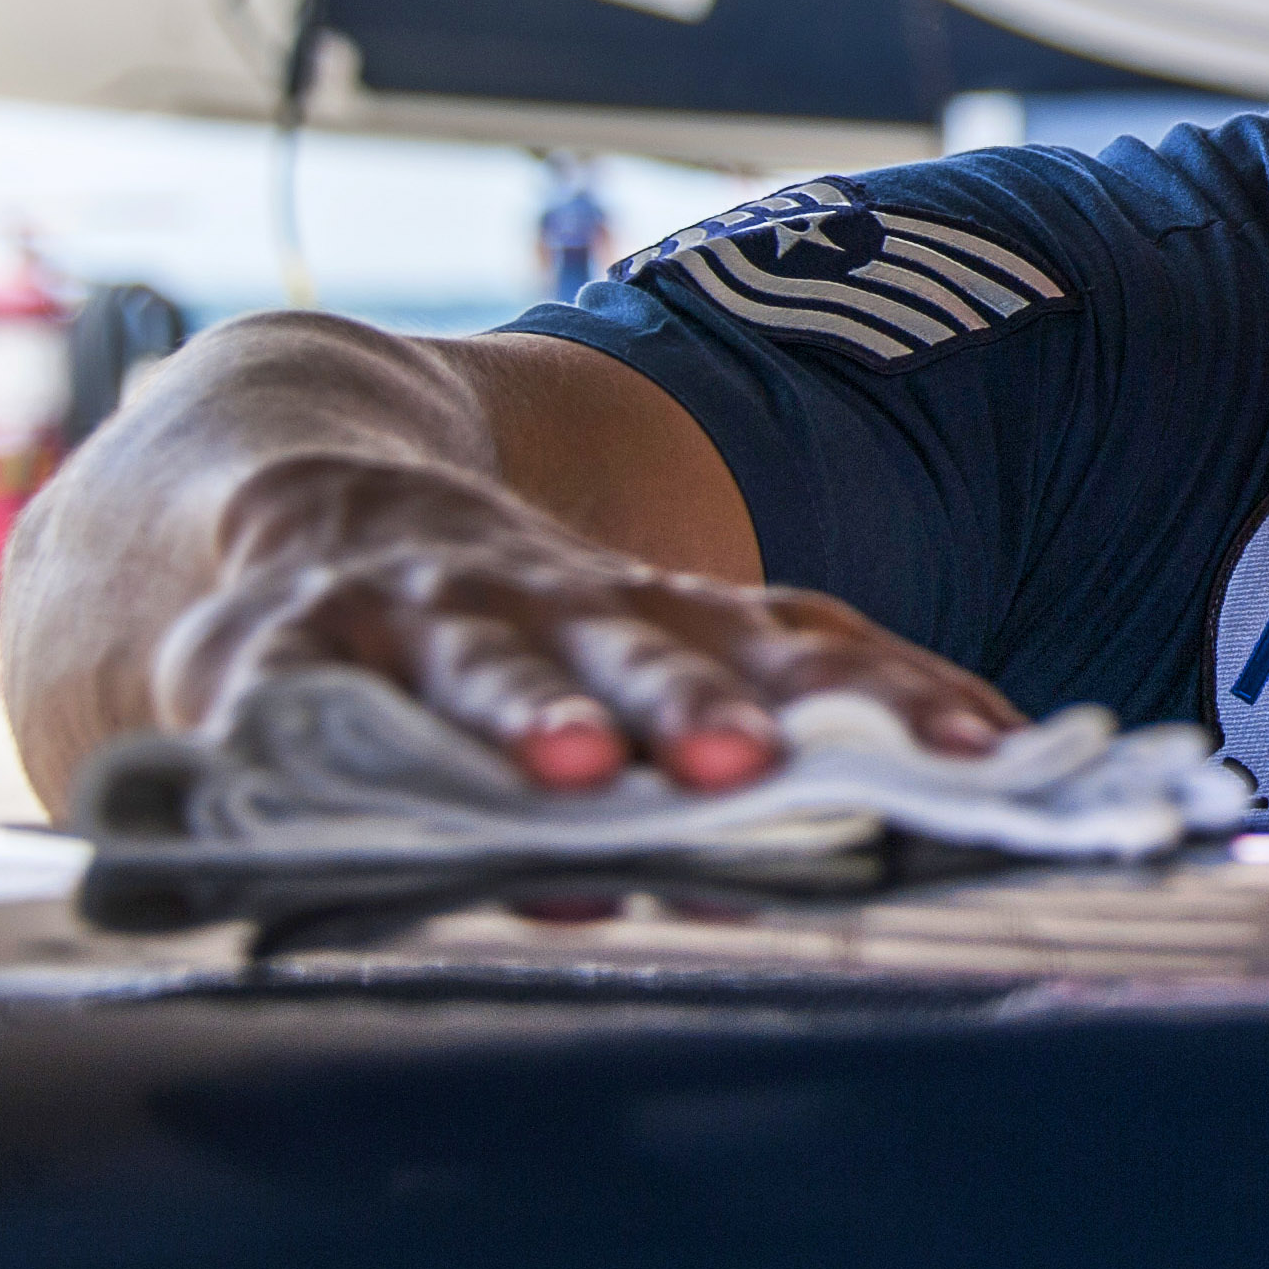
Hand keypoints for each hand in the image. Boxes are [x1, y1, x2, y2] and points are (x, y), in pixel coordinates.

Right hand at [153, 451, 1023, 791]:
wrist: (311, 500)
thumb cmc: (521, 625)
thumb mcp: (650, 651)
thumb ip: (778, 706)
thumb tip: (982, 767)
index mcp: (664, 617)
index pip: (802, 648)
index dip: (891, 696)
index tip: (987, 753)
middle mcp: (557, 603)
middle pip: (650, 651)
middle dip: (704, 708)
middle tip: (757, 767)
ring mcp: (423, 613)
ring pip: (489, 664)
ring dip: (531, 714)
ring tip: (571, 768)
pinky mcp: (281, 642)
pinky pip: (288, 691)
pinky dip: (297, 720)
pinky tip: (303, 757)